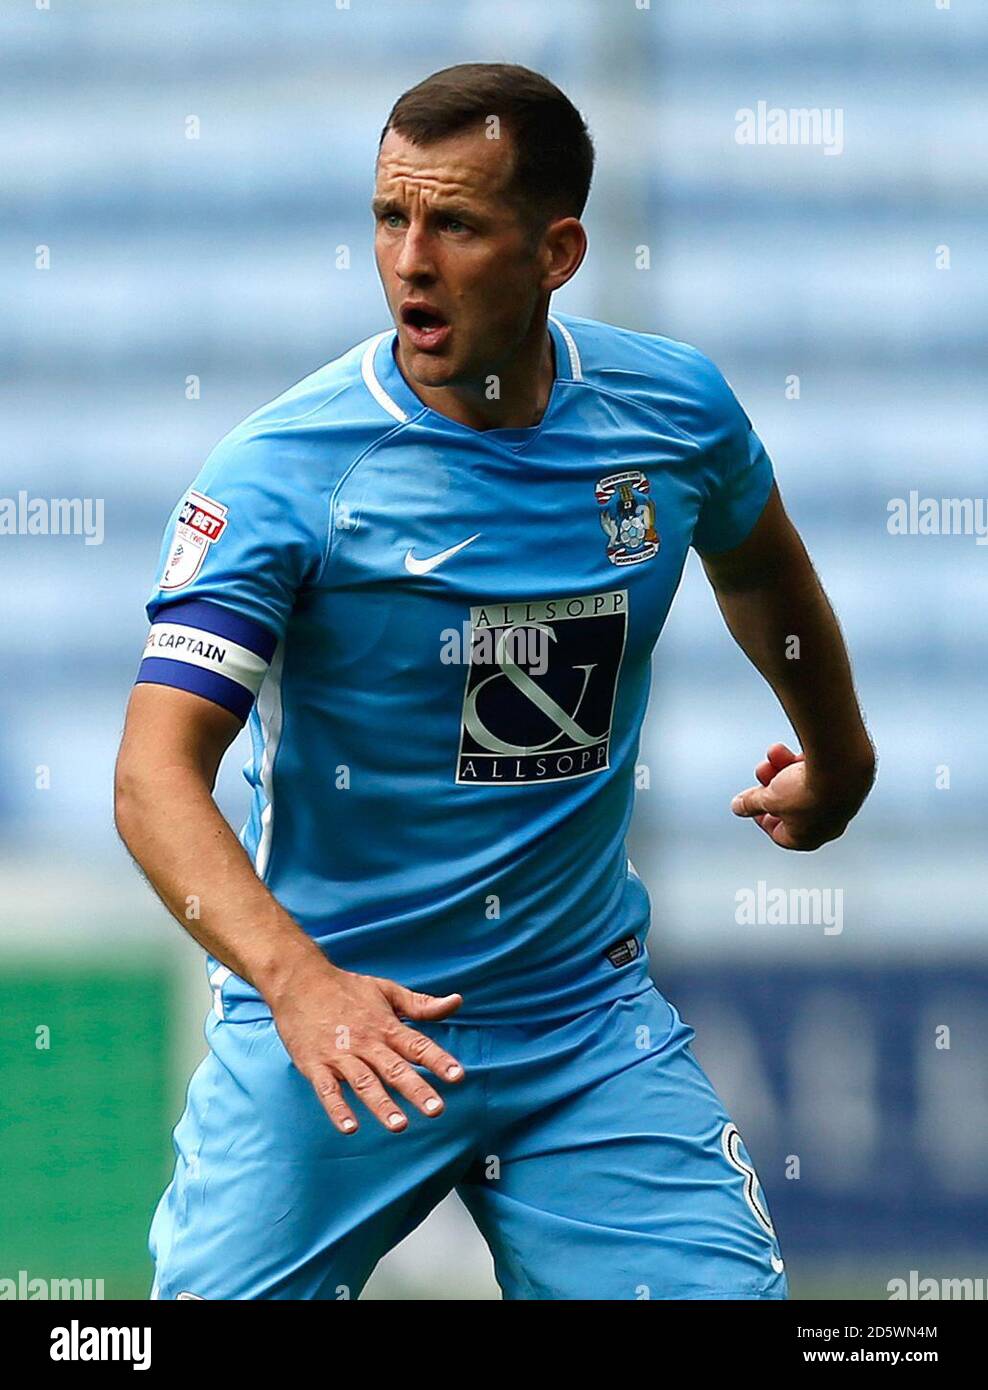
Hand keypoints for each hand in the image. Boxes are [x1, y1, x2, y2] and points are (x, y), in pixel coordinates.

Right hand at [267, 956, 464, 1134]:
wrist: (300, 981)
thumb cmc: (347, 988)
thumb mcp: (387, 990)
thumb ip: (421, 1004)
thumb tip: (457, 1002)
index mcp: (385, 1026)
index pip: (417, 1045)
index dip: (438, 1060)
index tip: (458, 1077)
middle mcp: (366, 1042)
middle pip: (394, 1068)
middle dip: (416, 1089)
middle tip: (436, 1110)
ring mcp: (340, 1055)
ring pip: (364, 1083)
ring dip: (381, 1105)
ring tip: (399, 1126)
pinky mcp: (315, 1065)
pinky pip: (328, 1090)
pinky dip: (338, 1109)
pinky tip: (350, 1128)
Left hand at [730, 741, 873, 850]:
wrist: (843, 767)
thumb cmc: (804, 790)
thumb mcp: (769, 798)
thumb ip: (752, 803)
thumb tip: (737, 808)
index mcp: (807, 839)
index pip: (780, 834)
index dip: (761, 816)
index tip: (751, 801)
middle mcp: (826, 825)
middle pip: (791, 806)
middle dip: (772, 786)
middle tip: (761, 770)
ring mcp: (838, 804)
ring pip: (803, 786)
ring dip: (783, 769)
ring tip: (773, 753)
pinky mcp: (846, 782)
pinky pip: (818, 773)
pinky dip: (801, 762)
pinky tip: (788, 748)